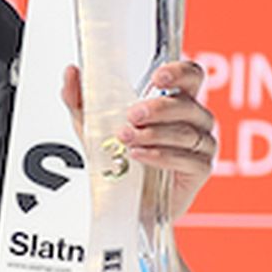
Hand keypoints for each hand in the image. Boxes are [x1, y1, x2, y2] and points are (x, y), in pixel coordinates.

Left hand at [64, 57, 214, 213]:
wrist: (124, 198)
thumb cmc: (118, 155)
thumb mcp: (93, 125)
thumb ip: (80, 98)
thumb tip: (70, 72)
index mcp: (175, 101)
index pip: (191, 76)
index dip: (180, 72)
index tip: (158, 78)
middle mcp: (194, 119)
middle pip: (188, 105)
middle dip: (159, 108)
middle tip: (132, 115)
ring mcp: (201, 144)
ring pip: (186, 133)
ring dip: (154, 134)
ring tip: (126, 138)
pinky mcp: (200, 169)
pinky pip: (188, 160)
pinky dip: (161, 156)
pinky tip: (139, 155)